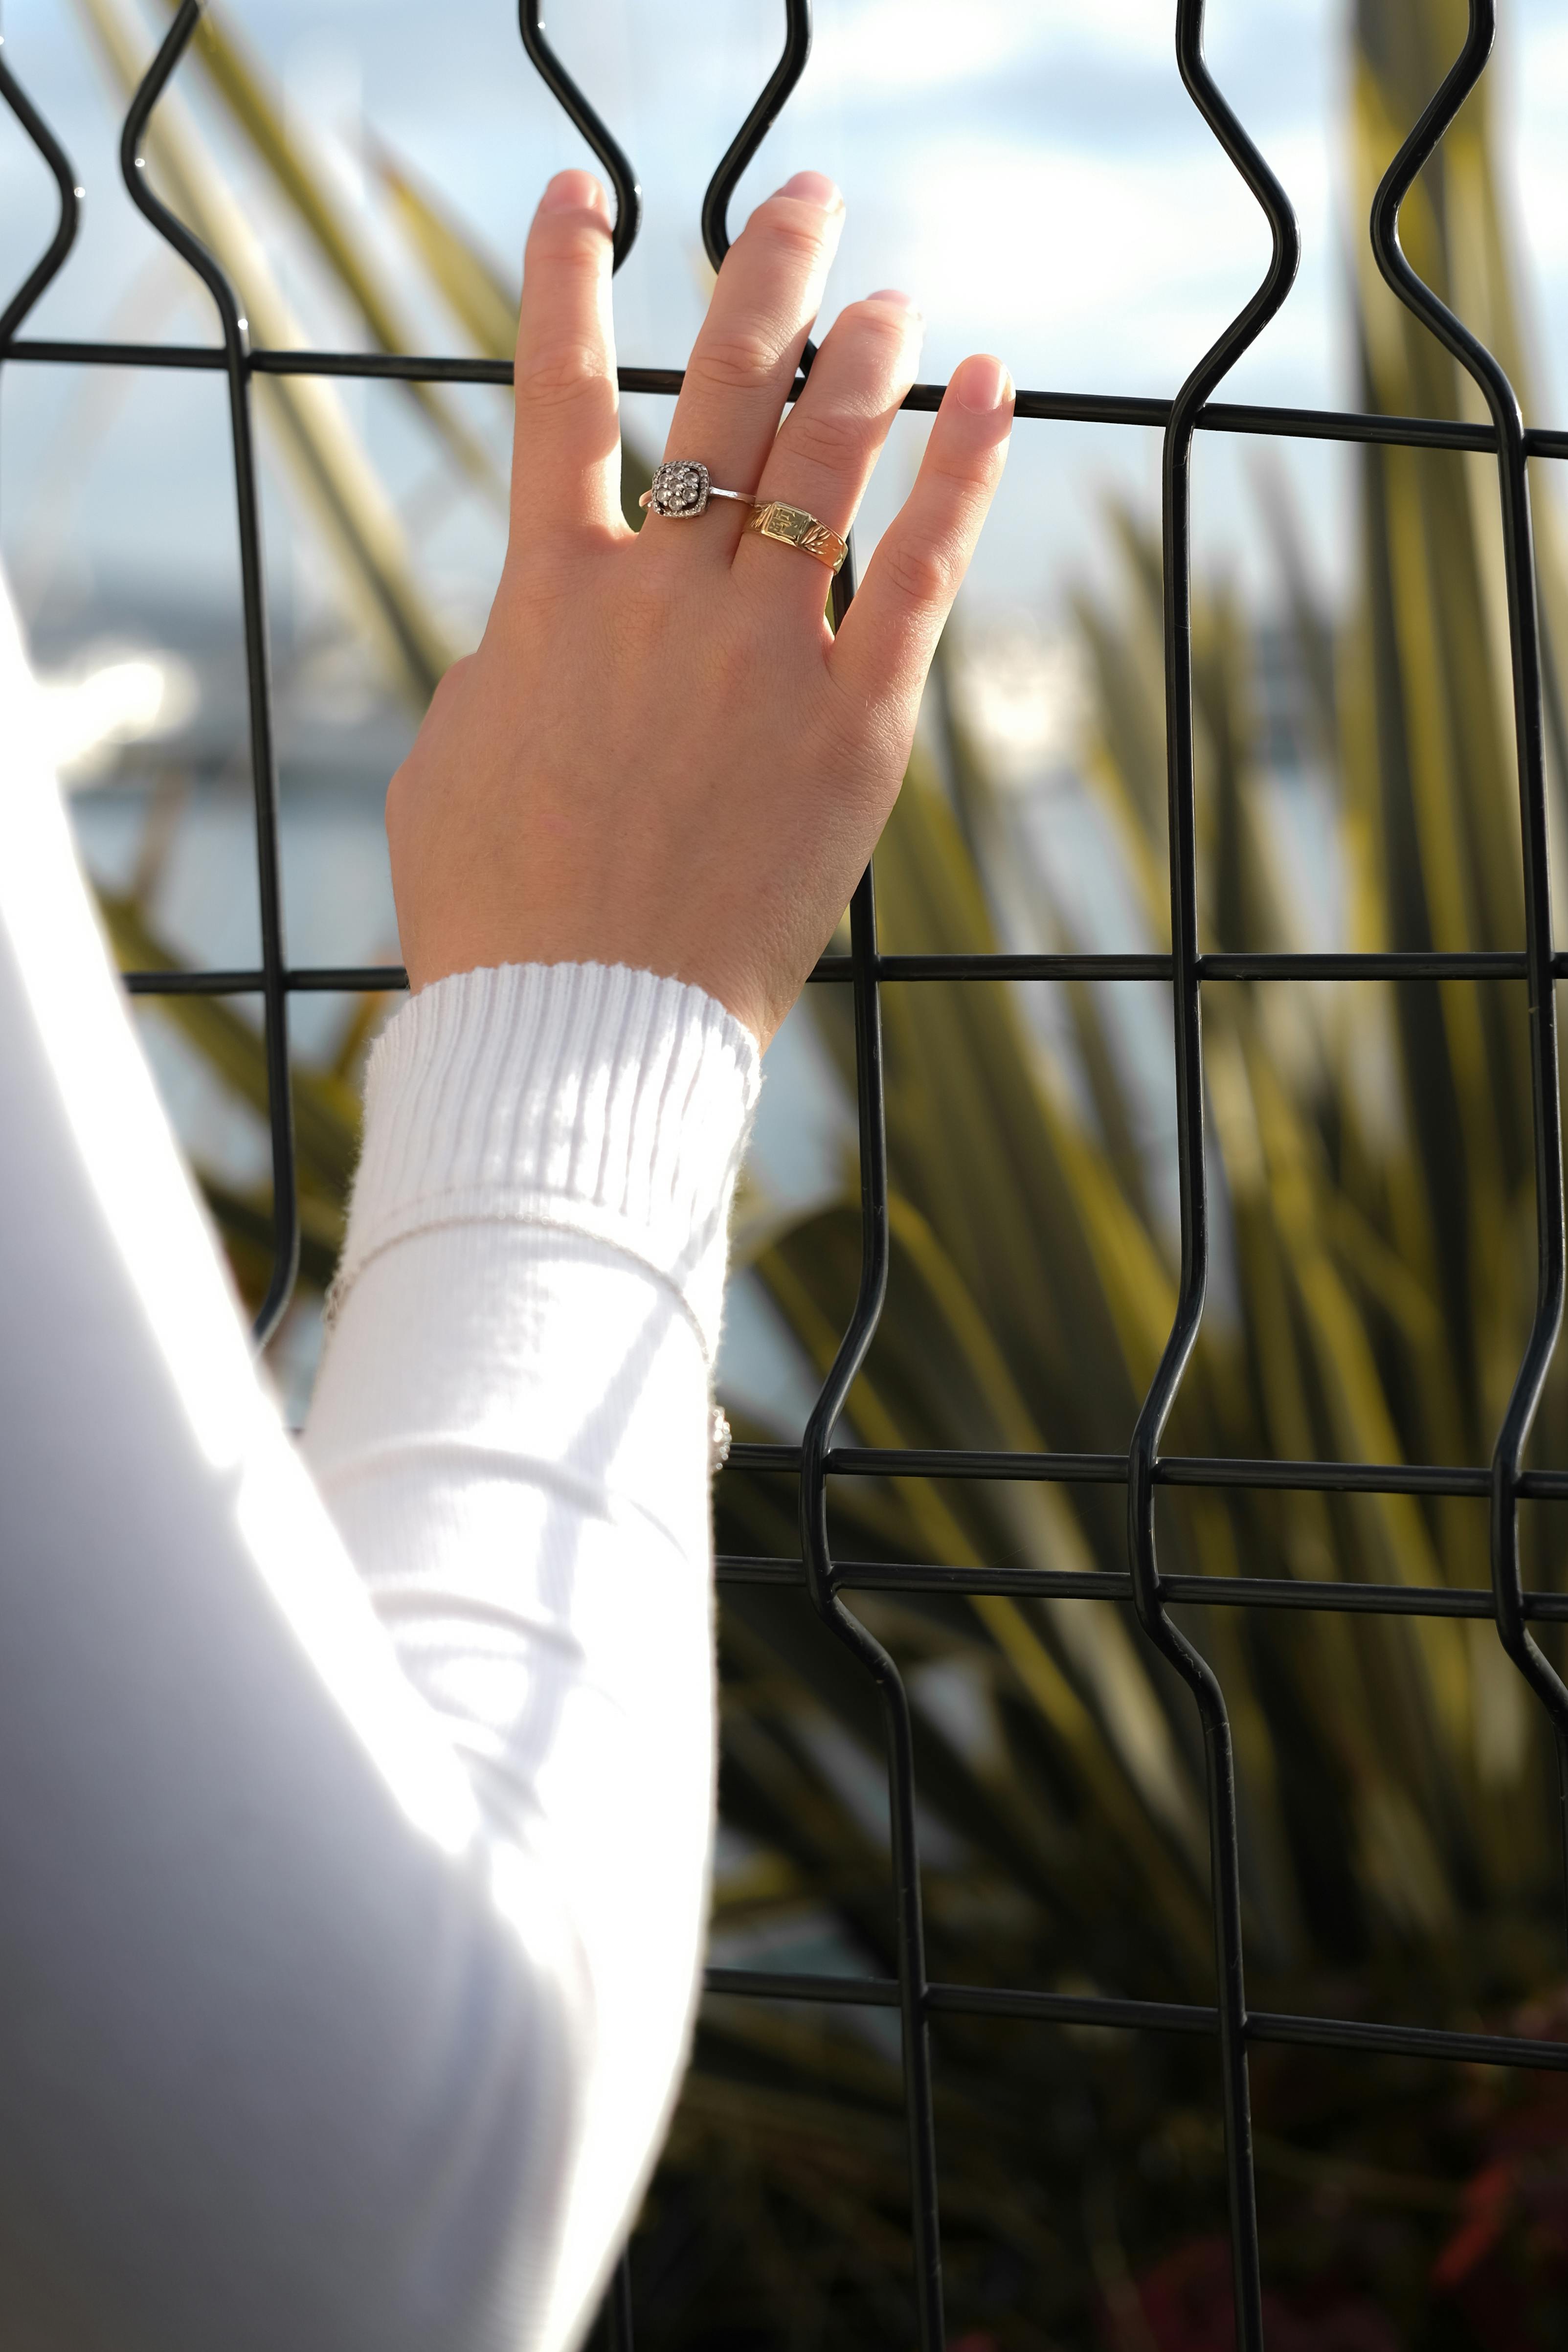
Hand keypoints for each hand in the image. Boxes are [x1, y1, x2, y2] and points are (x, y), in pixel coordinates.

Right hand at [386, 168, 1011, 1047]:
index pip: (555, 393)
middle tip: (805, 205)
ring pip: (828, 455)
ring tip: (894, 303)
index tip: (580, 192)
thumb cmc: (498, 911)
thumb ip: (511, 661)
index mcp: (551, 596)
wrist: (581, 1024)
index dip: (562, 277)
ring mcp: (765, 652)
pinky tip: (991, 390)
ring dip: (865, 356)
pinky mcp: (856, 723)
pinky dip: (961, 468)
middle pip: (723, 388)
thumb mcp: (457, 758)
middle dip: (768, 275)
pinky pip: (920, 567)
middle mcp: (664, 596)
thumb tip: (549, 625)